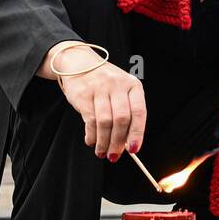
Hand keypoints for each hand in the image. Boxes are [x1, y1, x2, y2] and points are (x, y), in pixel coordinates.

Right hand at [44, 44, 145, 161]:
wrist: (79, 63)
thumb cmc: (105, 83)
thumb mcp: (121, 91)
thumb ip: (127, 113)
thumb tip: (127, 144)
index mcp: (133, 85)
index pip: (139, 112)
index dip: (137, 133)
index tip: (134, 149)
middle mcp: (117, 85)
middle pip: (121, 119)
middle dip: (118, 142)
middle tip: (114, 156)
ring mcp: (99, 88)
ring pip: (105, 122)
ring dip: (104, 142)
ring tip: (102, 152)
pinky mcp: (83, 94)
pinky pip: (89, 120)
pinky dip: (91, 135)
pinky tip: (91, 141)